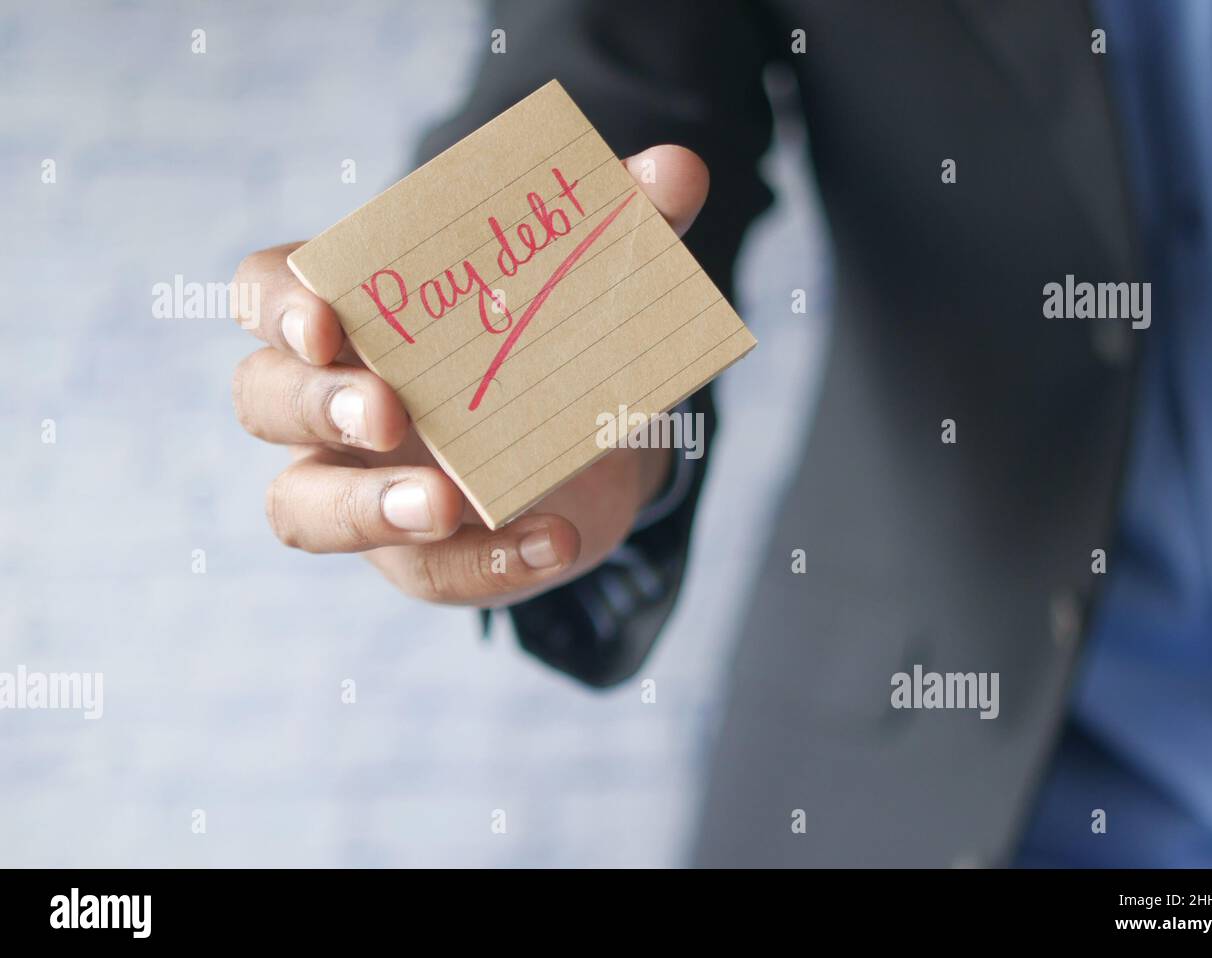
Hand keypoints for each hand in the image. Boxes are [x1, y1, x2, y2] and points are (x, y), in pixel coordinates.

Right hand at [231, 146, 708, 606]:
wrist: (593, 441)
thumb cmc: (552, 341)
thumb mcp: (590, 283)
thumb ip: (625, 226)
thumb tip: (678, 170)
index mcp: (355, 310)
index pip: (267, 292)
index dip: (279, 307)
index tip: (327, 320)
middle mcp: (332, 398)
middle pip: (264, 398)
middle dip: (317, 405)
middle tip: (387, 413)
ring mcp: (361, 484)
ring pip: (303, 509)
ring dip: (367, 508)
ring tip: (445, 505)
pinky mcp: (417, 554)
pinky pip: (425, 572)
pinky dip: (488, 562)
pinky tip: (554, 540)